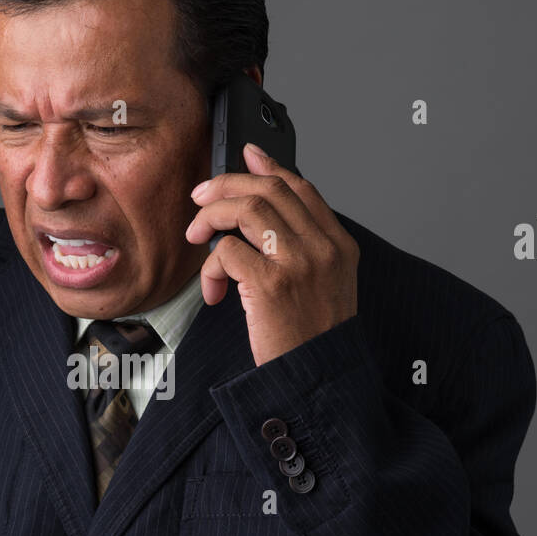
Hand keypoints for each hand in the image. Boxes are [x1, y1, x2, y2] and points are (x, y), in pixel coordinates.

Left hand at [185, 142, 359, 366]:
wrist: (317, 380)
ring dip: (211, 217)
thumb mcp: (325, 287)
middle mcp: (323, 248)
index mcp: (339, 245)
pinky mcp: (271, 284)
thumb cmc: (312, 339)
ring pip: (246, 210)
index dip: (269, 167)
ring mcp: (298, 263)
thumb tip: (265, 213)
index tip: (245, 155)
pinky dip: (210, 266)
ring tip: (197, 237)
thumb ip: (303, 249)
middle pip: (269, 190)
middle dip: (226, 186)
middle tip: (200, 197)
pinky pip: (227, 251)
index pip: (302, 188)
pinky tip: (213, 290)